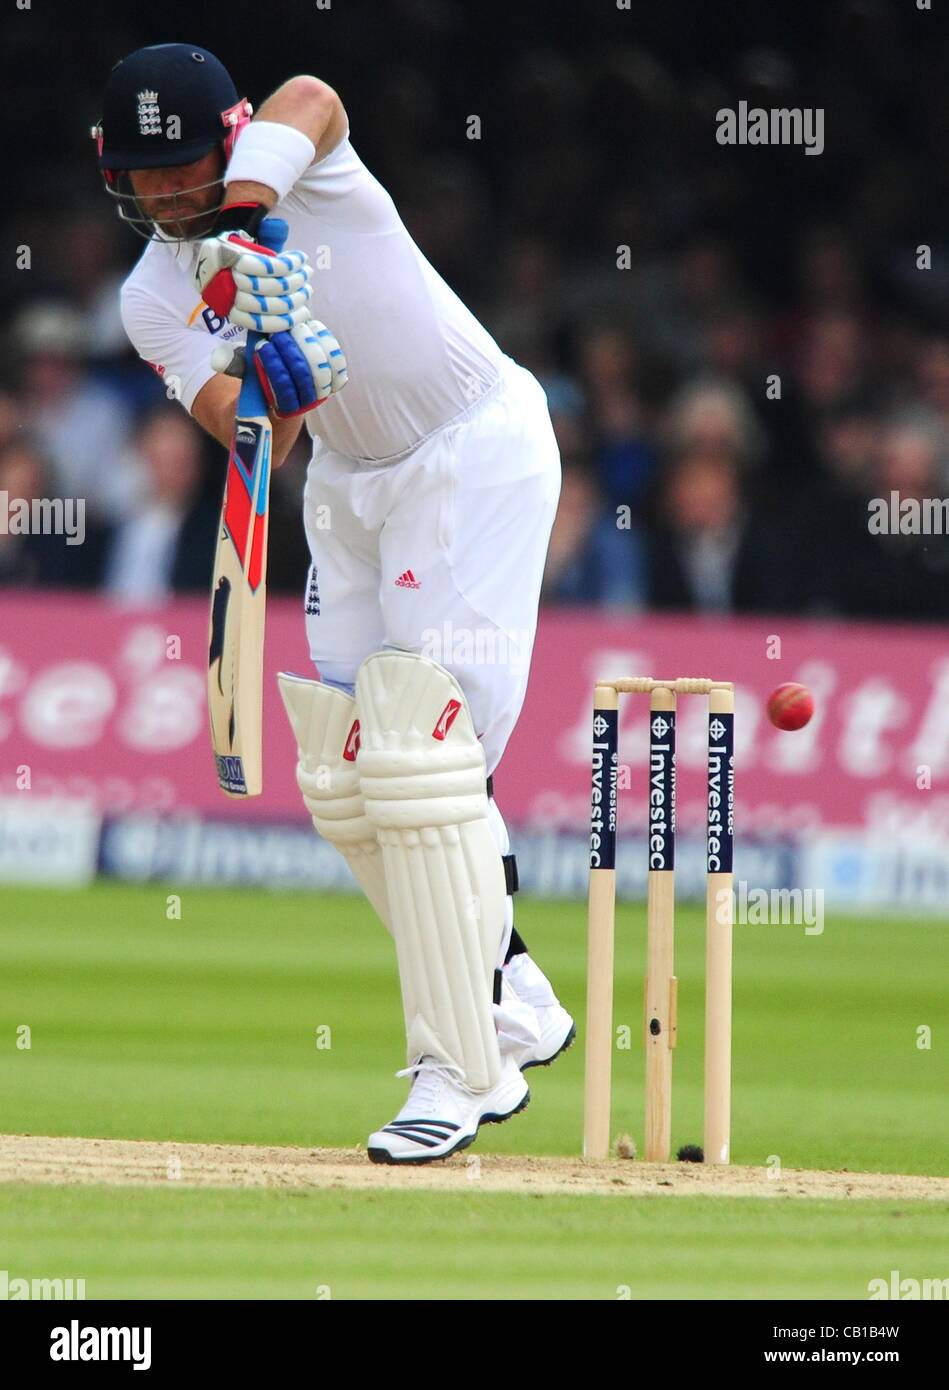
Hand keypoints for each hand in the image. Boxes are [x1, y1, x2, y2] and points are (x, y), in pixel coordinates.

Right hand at [194, 231, 311, 332]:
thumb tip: (281, 229)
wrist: (210, 272)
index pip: (262, 267)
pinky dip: (289, 319)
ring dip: (295, 298)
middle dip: (295, 281)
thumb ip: (262, 237)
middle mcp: (227, 282)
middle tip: (307, 273)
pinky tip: (304, 310)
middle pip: (269, 287)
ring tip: (307, 290)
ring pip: (271, 306)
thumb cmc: (232, 252)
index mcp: (227, 258)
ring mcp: (231, 303)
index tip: (301, 258)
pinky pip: (266, 325)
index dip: (286, 265)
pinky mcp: (238, 319)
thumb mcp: (241, 239)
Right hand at [211, 319, 347, 417]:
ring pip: (323, 369)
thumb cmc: (256, 383)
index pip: (284, 393)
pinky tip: (313, 329)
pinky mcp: (332, 380)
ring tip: (293, 329)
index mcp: (279, 410)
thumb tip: (218, 359)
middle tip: (278, 334)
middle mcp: (303, 405)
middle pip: (306, 377)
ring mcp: (320, 393)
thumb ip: (231, 365)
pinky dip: (327, 345)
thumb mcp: (241, 375)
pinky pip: (337, 364)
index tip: (261, 347)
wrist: (279, 402)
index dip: (274, 368)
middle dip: (291, 352)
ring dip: (308, 346)